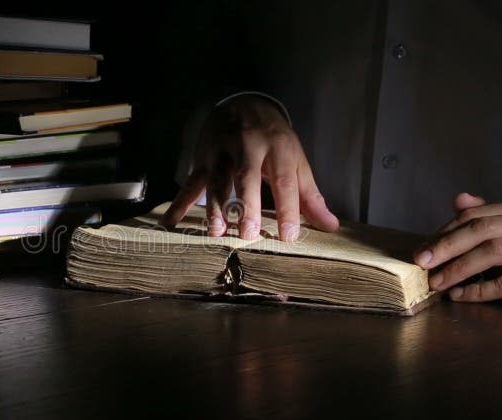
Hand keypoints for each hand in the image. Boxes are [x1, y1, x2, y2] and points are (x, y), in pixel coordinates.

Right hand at [160, 94, 338, 240]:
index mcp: (279, 148)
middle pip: (246, 177)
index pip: (285, 181)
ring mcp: (222, 151)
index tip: (288, 236)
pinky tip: (170, 222)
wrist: (242, 102)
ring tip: (217, 231)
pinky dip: (179, 203)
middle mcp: (249, 147)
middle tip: (248, 234)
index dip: (288, 209)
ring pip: (216, 180)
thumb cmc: (274, 139)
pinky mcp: (203, 157)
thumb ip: (310, 196)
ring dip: (214, 206)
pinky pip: (190, 182)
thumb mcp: (296, 160)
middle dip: (246, 205)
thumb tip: (331, 226)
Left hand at [414, 193, 501, 303]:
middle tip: (423, 263)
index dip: (445, 232)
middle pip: (482, 230)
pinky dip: (478, 290)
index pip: (475, 216)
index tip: (422, 250)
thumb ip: (482, 219)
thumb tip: (458, 199)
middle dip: (447, 247)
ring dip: (458, 269)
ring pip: (493, 253)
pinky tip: (459, 295)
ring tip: (437, 283)